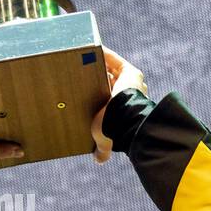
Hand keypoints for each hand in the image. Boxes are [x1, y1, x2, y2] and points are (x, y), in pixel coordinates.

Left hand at [90, 47, 147, 163]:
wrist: (124, 120)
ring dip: (98, 64)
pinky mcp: (130, 73)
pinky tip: (89, 50)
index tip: (85, 84)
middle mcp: (130, 94)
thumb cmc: (114, 130)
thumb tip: (99, 160)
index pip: (109, 95)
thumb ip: (103, 149)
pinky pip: (114, 60)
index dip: (98, 89)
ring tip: (81, 60)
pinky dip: (103, 54)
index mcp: (123, 108)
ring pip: (112, 70)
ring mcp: (131, 82)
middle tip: (79, 73)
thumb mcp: (105, 141)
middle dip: (97, 76)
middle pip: (110, 81)